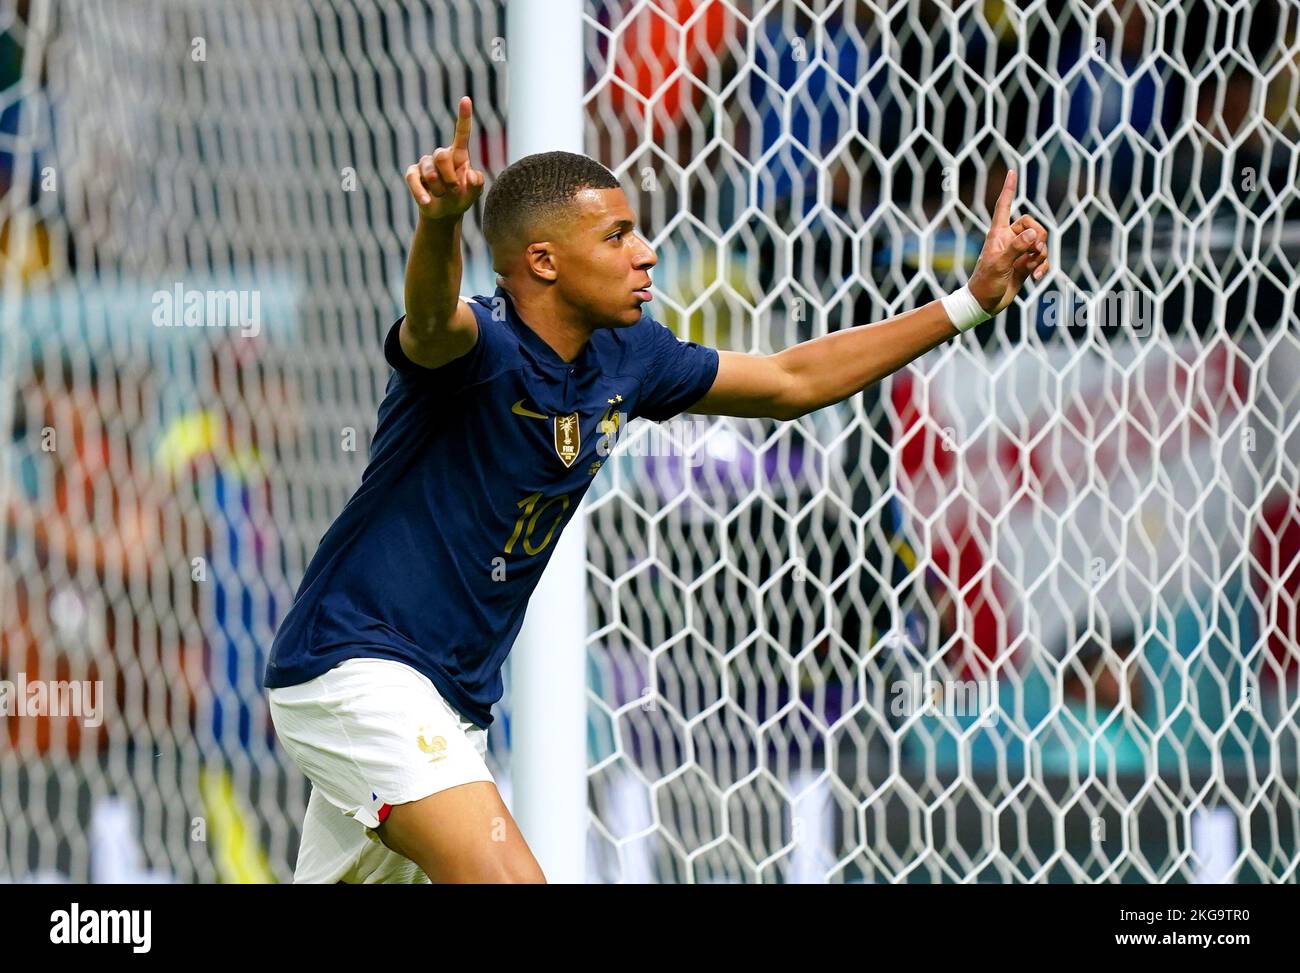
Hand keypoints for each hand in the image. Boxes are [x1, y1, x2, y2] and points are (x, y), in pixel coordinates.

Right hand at [405, 96, 484, 221]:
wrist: (444, 214)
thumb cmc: (460, 199)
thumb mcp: (473, 195)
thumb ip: (477, 185)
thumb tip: (470, 175)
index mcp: (459, 155)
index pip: (462, 133)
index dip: (464, 117)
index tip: (466, 99)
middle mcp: (441, 155)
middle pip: (442, 155)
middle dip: (450, 177)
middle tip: (454, 191)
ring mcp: (425, 163)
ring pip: (430, 171)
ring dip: (439, 188)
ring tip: (443, 196)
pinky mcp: (412, 173)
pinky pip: (413, 179)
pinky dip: (420, 192)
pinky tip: (427, 201)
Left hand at [967, 170, 1050, 315]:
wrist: (984, 303)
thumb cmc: (985, 283)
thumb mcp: (999, 264)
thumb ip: (1016, 248)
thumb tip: (1033, 234)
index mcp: (998, 234)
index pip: (1004, 206)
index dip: (1009, 189)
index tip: (1012, 171)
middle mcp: (1010, 240)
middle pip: (1034, 225)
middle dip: (1039, 238)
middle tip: (1033, 252)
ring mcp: (1019, 252)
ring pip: (1041, 243)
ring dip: (1041, 255)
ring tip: (1031, 269)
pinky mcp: (1026, 265)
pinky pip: (1042, 259)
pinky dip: (1043, 267)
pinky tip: (1037, 278)